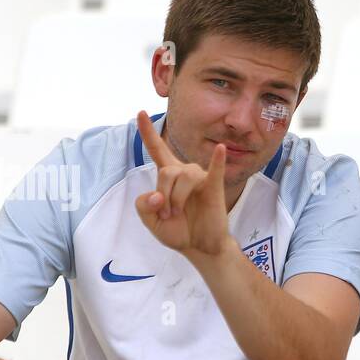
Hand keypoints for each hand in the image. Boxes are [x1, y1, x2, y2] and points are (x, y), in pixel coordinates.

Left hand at [134, 110, 229, 255]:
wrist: (199, 247)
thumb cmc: (178, 231)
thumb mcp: (150, 222)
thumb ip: (142, 206)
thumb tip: (157, 196)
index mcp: (168, 177)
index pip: (156, 149)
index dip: (147, 132)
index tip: (139, 112)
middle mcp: (184, 173)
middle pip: (166, 171)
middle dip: (162, 195)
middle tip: (165, 215)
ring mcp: (200, 179)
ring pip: (182, 177)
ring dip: (175, 199)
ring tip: (176, 214)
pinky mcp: (214, 188)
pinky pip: (215, 171)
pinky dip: (217, 160)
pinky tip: (220, 149)